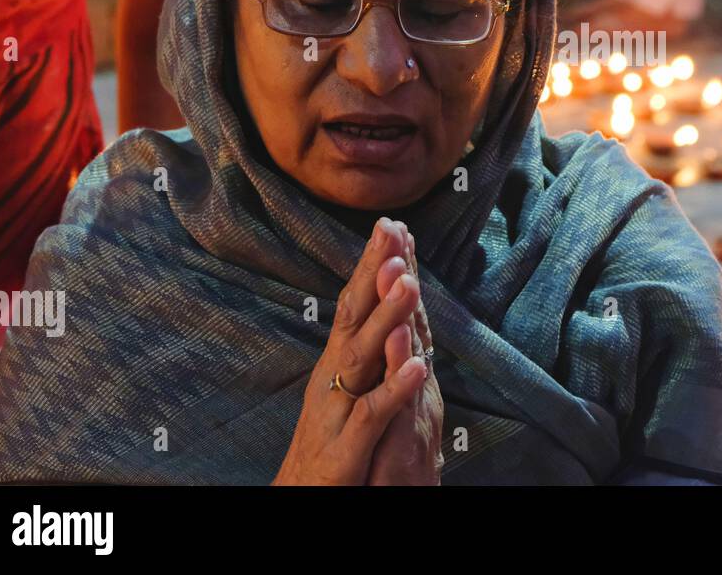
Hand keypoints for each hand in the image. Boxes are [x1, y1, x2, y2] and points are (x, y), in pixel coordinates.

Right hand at [273, 219, 428, 484]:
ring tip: (409, 283)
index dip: (372, 264)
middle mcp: (333, 377)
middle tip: (393, 232)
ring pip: (362, 358)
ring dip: (386, 319)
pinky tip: (419, 366)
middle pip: (354, 317)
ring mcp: (337, 410)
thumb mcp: (346, 387)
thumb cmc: (329, 442)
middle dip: (374, 273)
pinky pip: (373, 414)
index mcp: (338, 361)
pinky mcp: (346, 449)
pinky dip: (395, 389)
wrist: (302, 498)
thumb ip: (360, 346)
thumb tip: (372, 301)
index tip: (392, 224)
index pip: (356, 303)